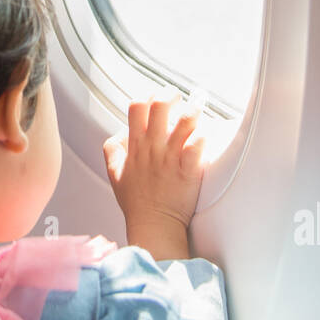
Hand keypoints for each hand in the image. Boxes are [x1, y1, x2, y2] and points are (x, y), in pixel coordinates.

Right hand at [102, 93, 205, 257]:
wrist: (154, 226)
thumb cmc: (137, 202)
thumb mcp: (114, 173)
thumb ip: (112, 149)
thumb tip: (120, 132)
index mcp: (135, 146)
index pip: (136, 107)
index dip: (148, 95)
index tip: (157, 97)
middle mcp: (152, 148)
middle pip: (159, 105)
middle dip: (171, 94)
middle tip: (179, 99)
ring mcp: (171, 159)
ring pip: (185, 121)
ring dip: (193, 111)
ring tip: (196, 113)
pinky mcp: (188, 171)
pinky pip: (199, 144)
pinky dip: (205, 135)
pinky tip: (206, 136)